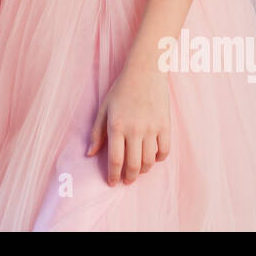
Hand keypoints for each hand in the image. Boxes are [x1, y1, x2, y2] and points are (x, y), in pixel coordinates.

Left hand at [86, 59, 169, 185]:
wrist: (145, 72)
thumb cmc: (121, 89)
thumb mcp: (104, 108)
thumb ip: (96, 132)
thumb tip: (90, 153)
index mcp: (116, 126)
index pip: (115, 160)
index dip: (113, 175)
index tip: (112, 183)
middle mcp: (134, 130)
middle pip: (133, 165)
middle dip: (129, 178)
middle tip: (126, 181)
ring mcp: (152, 128)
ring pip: (149, 161)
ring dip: (143, 170)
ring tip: (138, 169)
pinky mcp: (165, 125)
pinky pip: (164, 151)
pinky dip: (158, 159)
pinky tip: (152, 157)